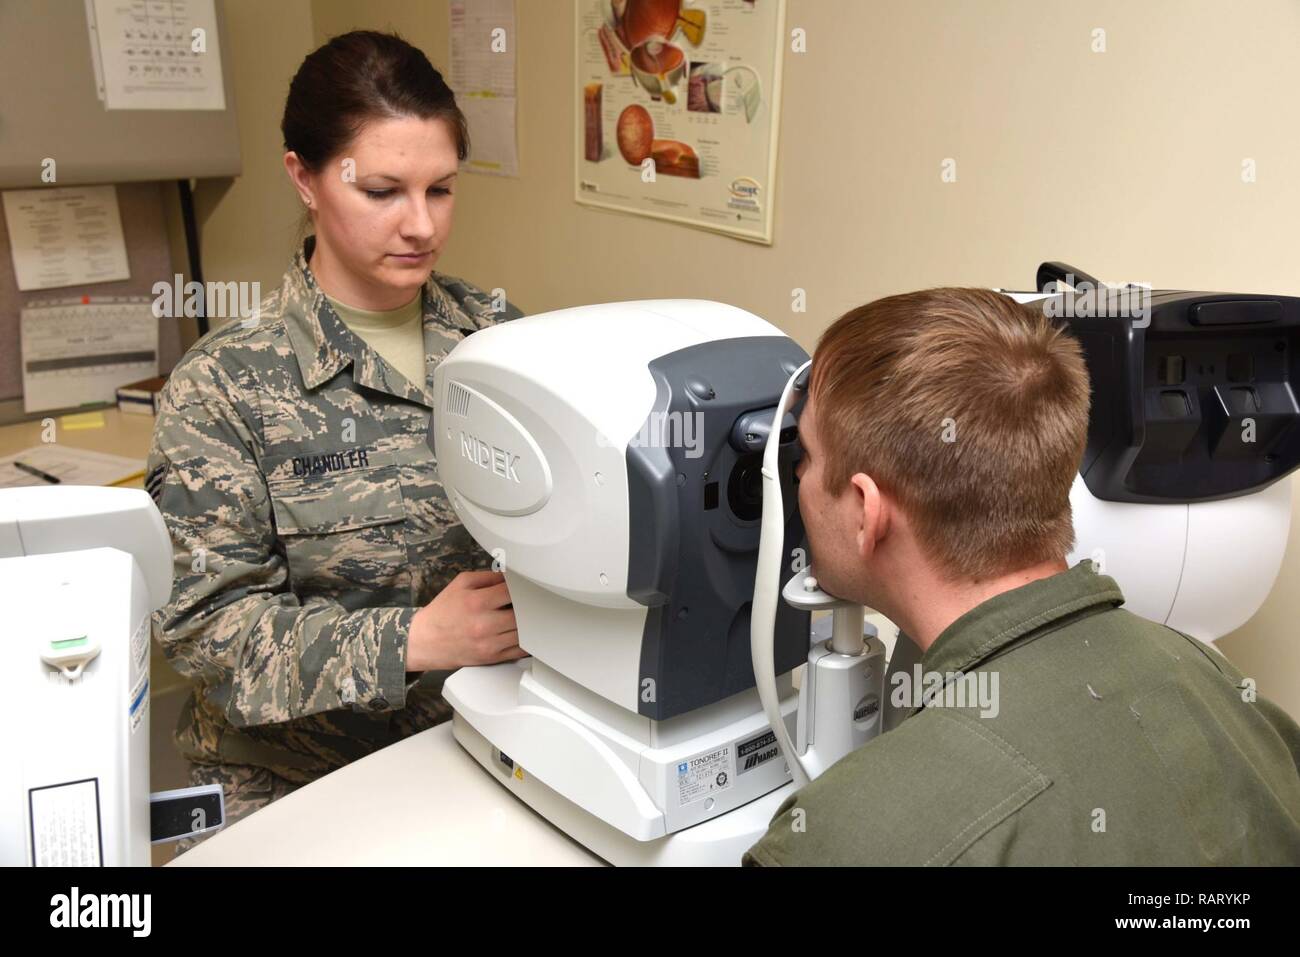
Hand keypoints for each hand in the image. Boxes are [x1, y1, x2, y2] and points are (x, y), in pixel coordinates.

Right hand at [407, 570, 524, 670]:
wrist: (424, 642)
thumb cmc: (442, 612)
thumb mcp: (461, 584)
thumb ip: (489, 576)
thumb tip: (511, 574)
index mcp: (477, 602)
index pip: (513, 591)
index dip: (522, 586)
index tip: (524, 585)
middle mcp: (484, 624)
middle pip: (523, 613)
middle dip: (528, 605)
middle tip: (529, 601)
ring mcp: (490, 644)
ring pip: (525, 633)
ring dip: (530, 623)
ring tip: (527, 616)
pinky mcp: (492, 658)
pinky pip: (521, 651)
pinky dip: (527, 641)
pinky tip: (525, 633)